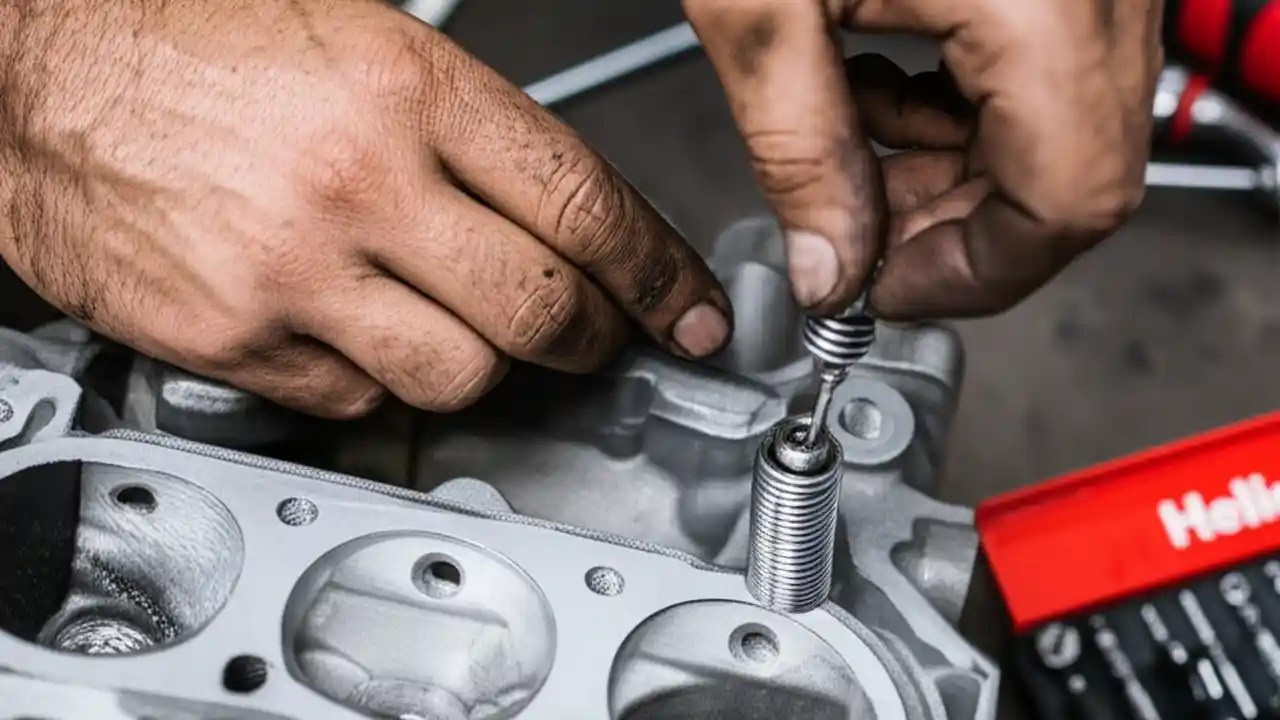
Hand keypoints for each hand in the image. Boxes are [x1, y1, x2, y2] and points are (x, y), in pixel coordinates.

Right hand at [0, 0, 731, 417]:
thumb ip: (465, 123)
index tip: (688, 307)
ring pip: (458, 375)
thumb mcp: (354, 30)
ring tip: (479, 335)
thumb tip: (558, 204)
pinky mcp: (232, 338)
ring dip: (489, 367)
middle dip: (596, 336)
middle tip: (606, 336)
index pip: (584, 205)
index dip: (658, 272)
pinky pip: (354, 398)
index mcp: (405, 90)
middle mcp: (357, 184)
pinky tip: (368, 336)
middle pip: (540, 308)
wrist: (27, 62)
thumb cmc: (180, 28)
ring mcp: (292, 271)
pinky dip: (381, 381)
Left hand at [685, 0, 1160, 316]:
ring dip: (951, 164)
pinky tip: (879, 84)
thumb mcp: (759, 0)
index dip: (971, 275)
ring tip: (849, 142)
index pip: (1067, 201)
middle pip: (1074, 173)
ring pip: (1066, 125)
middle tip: (854, 231)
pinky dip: (965, 104)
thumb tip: (826, 270)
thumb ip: (795, 145)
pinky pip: (1053, 67)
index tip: (882, 293)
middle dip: (951, 224)